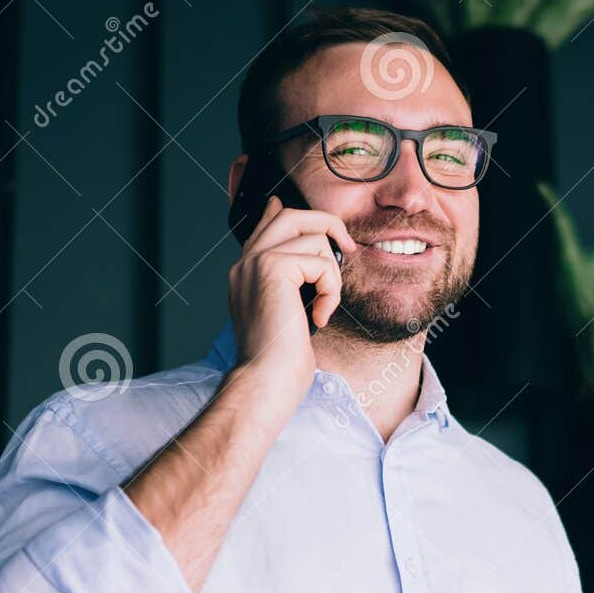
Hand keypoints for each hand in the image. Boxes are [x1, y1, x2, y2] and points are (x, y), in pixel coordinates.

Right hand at [226, 194, 356, 401]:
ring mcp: (256, 262)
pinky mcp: (272, 268)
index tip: (306, 216)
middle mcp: (246, 262)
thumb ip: (290, 281)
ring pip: (314, 239)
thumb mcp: (284, 312)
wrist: (266, 379)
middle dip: (327, 225)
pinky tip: (319, 316)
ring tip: (323, 307)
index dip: (289, 212)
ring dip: (332, 276)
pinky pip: (321, 262)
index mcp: (245, 271)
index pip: (267, 224)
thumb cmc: (279, 359)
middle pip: (292, 215)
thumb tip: (306, 261)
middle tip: (347, 248)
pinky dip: (331, 290)